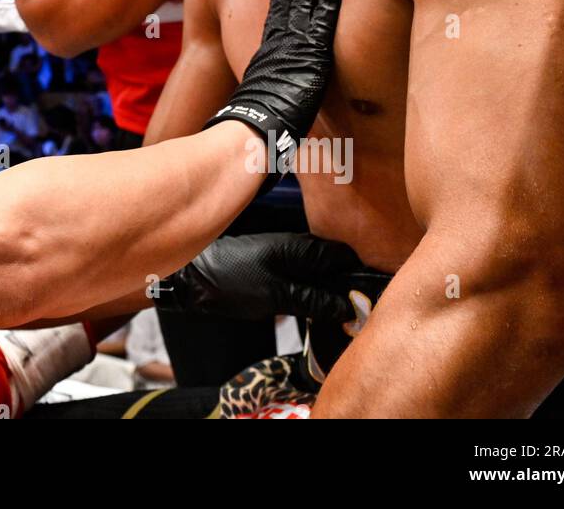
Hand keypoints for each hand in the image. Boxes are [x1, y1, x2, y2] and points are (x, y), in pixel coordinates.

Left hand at [158, 232, 361, 322]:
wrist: (190, 277)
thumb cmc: (230, 281)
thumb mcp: (276, 296)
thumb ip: (313, 299)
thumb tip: (349, 307)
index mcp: (300, 247)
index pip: (345, 256)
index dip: (361, 277)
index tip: (372, 302)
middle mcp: (296, 246)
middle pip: (336, 264)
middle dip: (348, 287)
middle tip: (358, 316)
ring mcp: (285, 256)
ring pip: (320, 272)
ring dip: (331, 291)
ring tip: (342, 318)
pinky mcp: (273, 267)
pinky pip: (304, 277)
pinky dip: (313, 292)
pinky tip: (316, 311)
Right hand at [207, 0, 340, 163]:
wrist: (256, 122)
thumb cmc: (258, 116)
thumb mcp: (262, 92)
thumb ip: (271, 82)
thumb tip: (270, 91)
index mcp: (270, 46)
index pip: (278, 7)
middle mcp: (280, 39)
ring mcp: (295, 43)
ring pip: (302, 1)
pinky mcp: (310, 53)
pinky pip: (321, 21)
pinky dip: (327, 1)